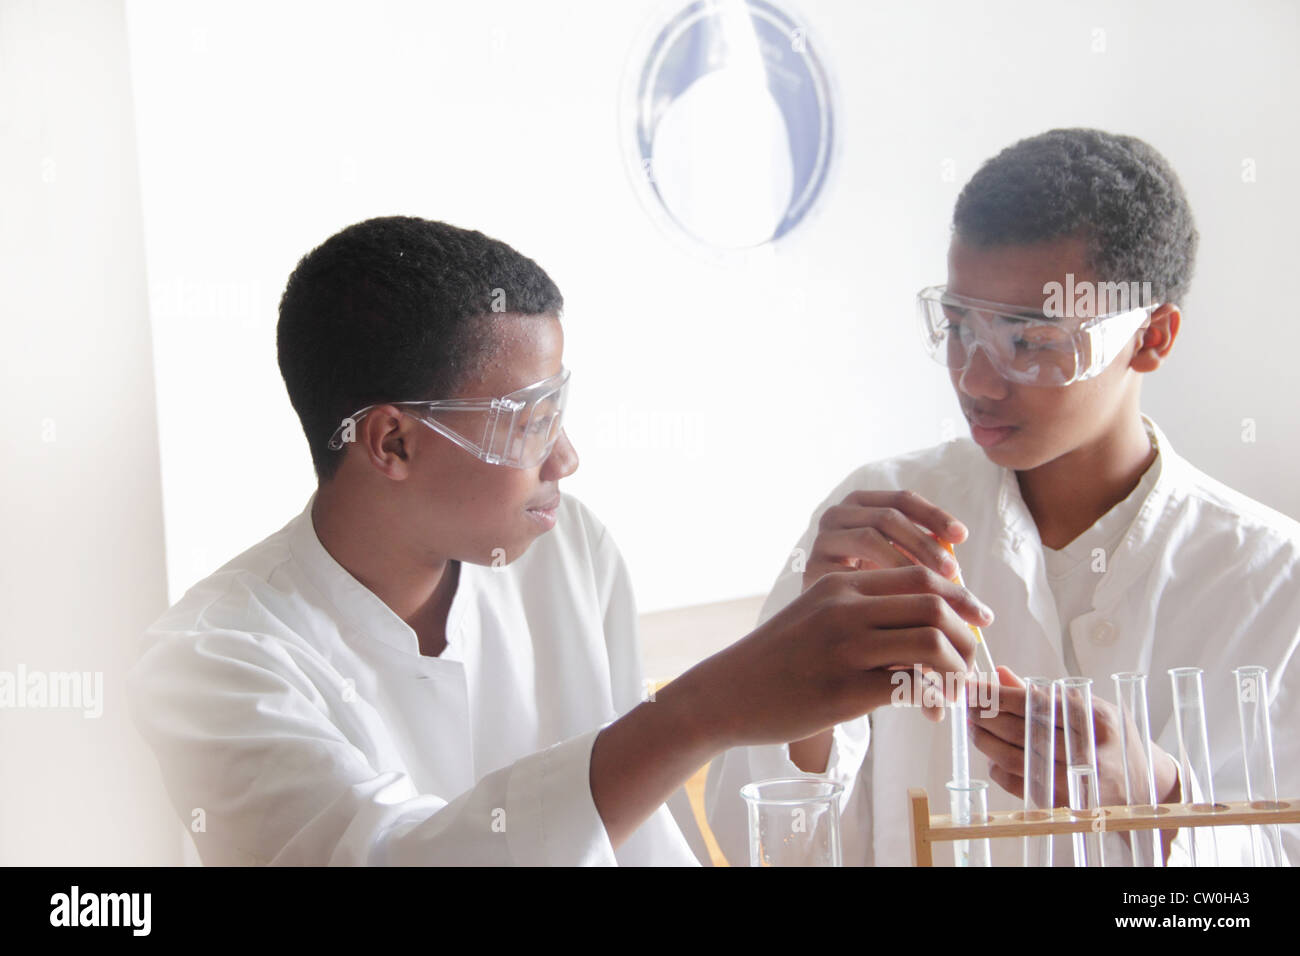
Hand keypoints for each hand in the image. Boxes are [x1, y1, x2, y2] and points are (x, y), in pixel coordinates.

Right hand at [678, 565, 992, 750]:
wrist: (728, 692)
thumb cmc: (778, 658)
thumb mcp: (816, 614)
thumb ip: (864, 609)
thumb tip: (928, 621)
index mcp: (841, 584)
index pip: (921, 576)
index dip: (962, 597)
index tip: (980, 621)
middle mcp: (846, 609)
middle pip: (935, 604)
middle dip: (968, 635)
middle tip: (973, 661)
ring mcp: (845, 649)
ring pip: (932, 644)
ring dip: (957, 669)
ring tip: (954, 691)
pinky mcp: (845, 691)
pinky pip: (912, 688)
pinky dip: (934, 700)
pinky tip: (930, 712)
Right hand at [802, 490, 969, 593]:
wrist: (821, 620)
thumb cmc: (867, 589)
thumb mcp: (896, 563)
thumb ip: (920, 553)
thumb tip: (958, 558)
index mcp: (862, 504)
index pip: (903, 500)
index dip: (934, 515)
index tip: (961, 537)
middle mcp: (839, 514)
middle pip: (888, 516)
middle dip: (924, 541)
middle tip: (952, 570)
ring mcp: (823, 539)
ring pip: (870, 537)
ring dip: (906, 560)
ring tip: (932, 587)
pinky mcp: (811, 565)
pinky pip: (849, 567)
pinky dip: (879, 582)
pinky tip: (902, 602)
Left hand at [970, 669, 1178, 807]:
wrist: (1146, 784)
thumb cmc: (1111, 737)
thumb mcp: (1088, 705)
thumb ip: (1044, 693)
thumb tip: (999, 674)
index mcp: (1095, 719)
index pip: (1035, 703)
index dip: (998, 695)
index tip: (975, 686)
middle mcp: (1088, 751)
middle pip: (1021, 731)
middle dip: (986, 716)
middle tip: (968, 706)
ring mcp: (1077, 781)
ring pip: (1016, 759)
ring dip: (986, 742)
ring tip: (973, 727)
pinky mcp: (1065, 804)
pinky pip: (1019, 785)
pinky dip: (998, 768)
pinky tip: (992, 755)